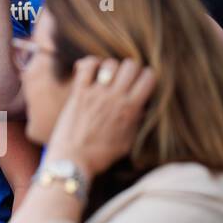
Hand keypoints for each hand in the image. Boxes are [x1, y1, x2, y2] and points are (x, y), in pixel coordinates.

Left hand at [43, 55, 155, 177]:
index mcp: (131, 109)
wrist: (73, 159)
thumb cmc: (101, 154)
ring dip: (111, 66)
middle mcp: (115, 98)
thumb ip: (136, 122)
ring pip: (111, 63)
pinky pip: (86, 66)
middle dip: (131, 68)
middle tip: (125, 78)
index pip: (148, 78)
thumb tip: (142, 107)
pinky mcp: (79, 92)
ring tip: (107, 77)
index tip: (141, 82)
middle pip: (131, 65)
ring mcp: (96, 93)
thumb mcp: (128, 141)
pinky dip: (89, 64)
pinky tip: (89, 71)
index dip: (147, 76)